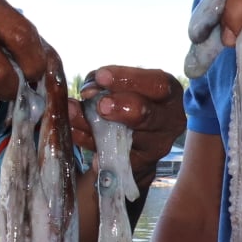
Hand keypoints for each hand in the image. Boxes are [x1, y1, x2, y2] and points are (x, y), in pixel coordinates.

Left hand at [74, 65, 185, 181]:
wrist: (143, 135)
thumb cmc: (134, 98)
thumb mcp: (129, 84)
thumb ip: (108, 82)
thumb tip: (89, 90)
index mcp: (169, 94)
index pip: (156, 85)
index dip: (128, 79)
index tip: (101, 76)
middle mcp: (168, 122)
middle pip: (147, 115)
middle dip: (120, 108)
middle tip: (100, 104)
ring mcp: (154, 147)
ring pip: (121, 139)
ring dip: (91, 126)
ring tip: (71, 112)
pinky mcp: (137, 164)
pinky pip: (109, 155)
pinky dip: (89, 143)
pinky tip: (74, 133)